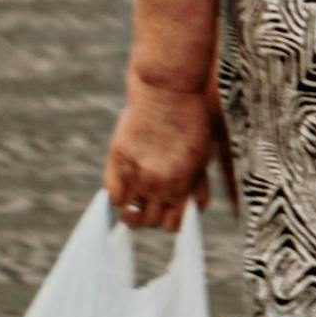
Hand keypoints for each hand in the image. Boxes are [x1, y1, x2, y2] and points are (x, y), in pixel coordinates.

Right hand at [106, 73, 214, 228]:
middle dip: (149, 217)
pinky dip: (117, 194)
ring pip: (128, 214)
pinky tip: (123, 184)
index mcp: (182, 186)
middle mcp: (158, 185)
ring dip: (131, 211)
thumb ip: (199, 186)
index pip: (172, 225)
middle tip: (147, 204)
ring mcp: (136, 173)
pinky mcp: (118, 159)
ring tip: (133, 199)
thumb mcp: (203, 155)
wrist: (169, 90)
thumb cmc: (191, 121)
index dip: (169, 221)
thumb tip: (198, 209)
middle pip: (148, 222)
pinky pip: (112, 194)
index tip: (165, 212)